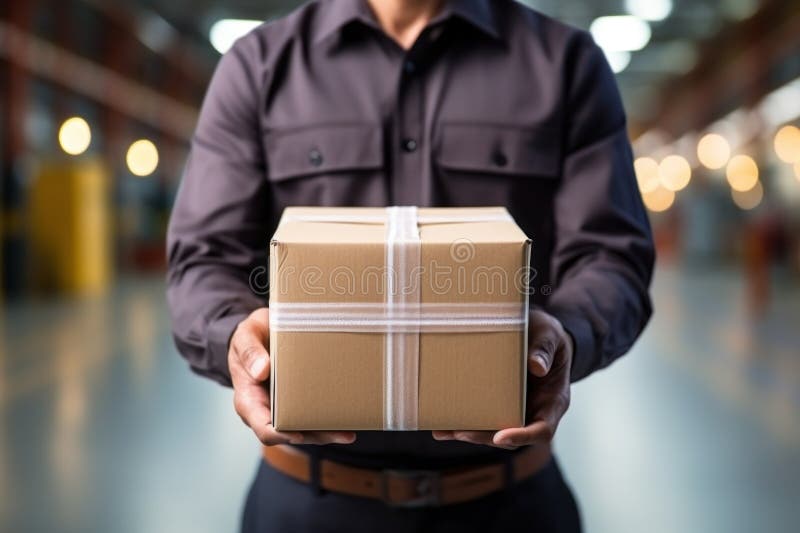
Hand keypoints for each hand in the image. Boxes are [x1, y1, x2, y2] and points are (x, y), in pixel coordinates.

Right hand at [229, 307, 356, 445]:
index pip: (264, 428)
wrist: (260, 331)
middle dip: (315, 436)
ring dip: (326, 433)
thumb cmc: (250, 336)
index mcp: (250, 400)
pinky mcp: (297, 400)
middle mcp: (266, 410)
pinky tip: (346, 419)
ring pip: (305, 429)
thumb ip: (249, 351)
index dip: (282, 435)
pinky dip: (327, 418)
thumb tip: (261, 371)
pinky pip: (311, 414)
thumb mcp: (246, 336)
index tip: (300, 434)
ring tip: (349, 433)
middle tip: (341, 435)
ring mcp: (282, 407)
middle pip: (290, 433)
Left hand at [432, 309, 572, 448]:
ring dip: (468, 433)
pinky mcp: (498, 404)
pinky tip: (441, 422)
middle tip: (460, 433)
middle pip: (511, 436)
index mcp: (553, 401)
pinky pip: (482, 417)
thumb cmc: (548, 334)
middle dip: (484, 436)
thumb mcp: (550, 334)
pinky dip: (463, 421)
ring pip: (493, 431)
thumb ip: (544, 348)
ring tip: (442, 430)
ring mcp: (515, 410)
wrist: (538, 334)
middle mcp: (534, 411)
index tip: (501, 437)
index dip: (522, 436)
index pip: (543, 430)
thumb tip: (537, 367)